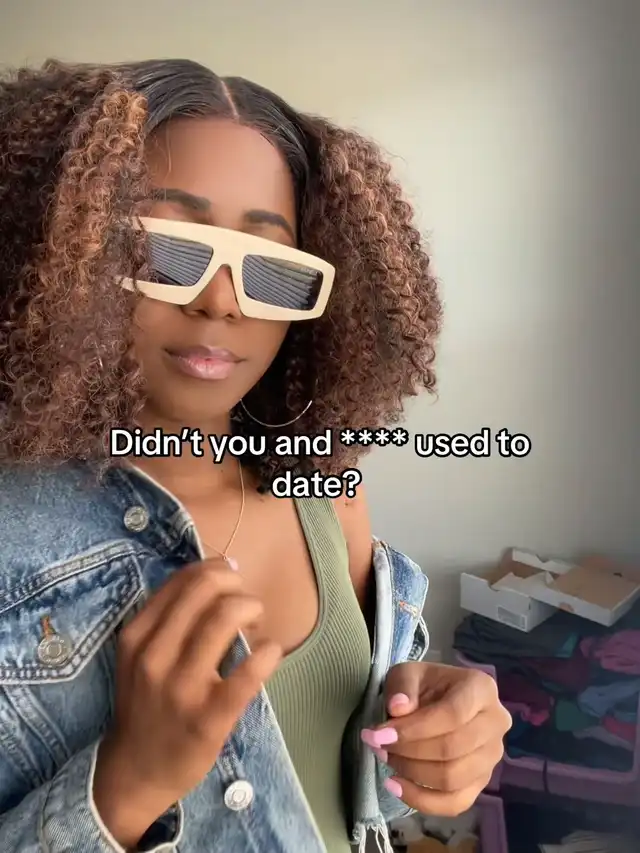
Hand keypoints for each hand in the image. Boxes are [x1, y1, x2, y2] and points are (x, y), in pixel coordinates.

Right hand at [93, 558, 280, 847]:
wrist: (136, 772)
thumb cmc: (147, 704)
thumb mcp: (139, 656)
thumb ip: (168, 619)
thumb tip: (218, 572)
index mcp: (137, 635)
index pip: (182, 580)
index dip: (215, 568)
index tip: (231, 578)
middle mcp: (154, 656)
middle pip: (205, 590)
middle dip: (236, 585)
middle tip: (246, 603)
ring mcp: (181, 688)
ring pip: (224, 619)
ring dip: (251, 609)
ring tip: (256, 622)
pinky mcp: (208, 718)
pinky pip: (246, 674)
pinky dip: (268, 653)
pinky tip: (272, 652)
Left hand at [361, 662, 510, 815]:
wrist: (438, 698)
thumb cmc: (424, 684)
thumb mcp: (408, 673)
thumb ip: (402, 686)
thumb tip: (398, 709)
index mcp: (481, 689)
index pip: (452, 715)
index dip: (413, 729)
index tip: (378, 734)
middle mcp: (495, 723)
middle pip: (452, 749)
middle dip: (408, 751)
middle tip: (378, 746)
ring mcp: (492, 756)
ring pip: (453, 778)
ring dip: (412, 773)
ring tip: (386, 758)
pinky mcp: (482, 782)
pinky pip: (456, 803)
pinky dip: (423, 801)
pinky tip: (397, 786)